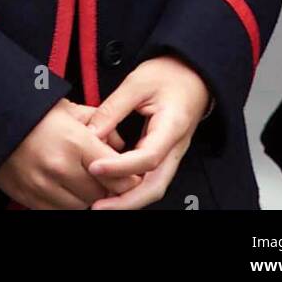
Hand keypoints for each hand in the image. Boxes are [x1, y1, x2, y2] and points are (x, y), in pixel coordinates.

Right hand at [0, 98, 142, 209]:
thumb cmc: (32, 112)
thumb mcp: (69, 108)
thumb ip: (99, 124)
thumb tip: (120, 144)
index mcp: (74, 142)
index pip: (115, 172)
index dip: (128, 176)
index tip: (132, 174)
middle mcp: (60, 168)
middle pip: (101, 194)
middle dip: (110, 189)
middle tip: (112, 180)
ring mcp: (44, 187)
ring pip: (83, 207)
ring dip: (90, 198)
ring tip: (89, 183)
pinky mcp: (30, 199)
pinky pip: (60, 212)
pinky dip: (69, 205)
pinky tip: (70, 190)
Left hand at [83, 56, 210, 209]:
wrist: (191, 75)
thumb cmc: (169, 75)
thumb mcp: (137, 83)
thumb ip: (113, 108)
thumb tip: (90, 133)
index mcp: (173, 128)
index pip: (148, 158)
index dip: (120, 167)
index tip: (95, 166)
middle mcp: (175, 149)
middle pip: (154, 187)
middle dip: (125, 202)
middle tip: (97, 207)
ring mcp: (170, 155)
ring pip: (151, 188)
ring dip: (127, 199)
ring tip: (100, 203)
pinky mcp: (162, 156)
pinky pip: (147, 178)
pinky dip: (129, 188)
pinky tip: (110, 186)